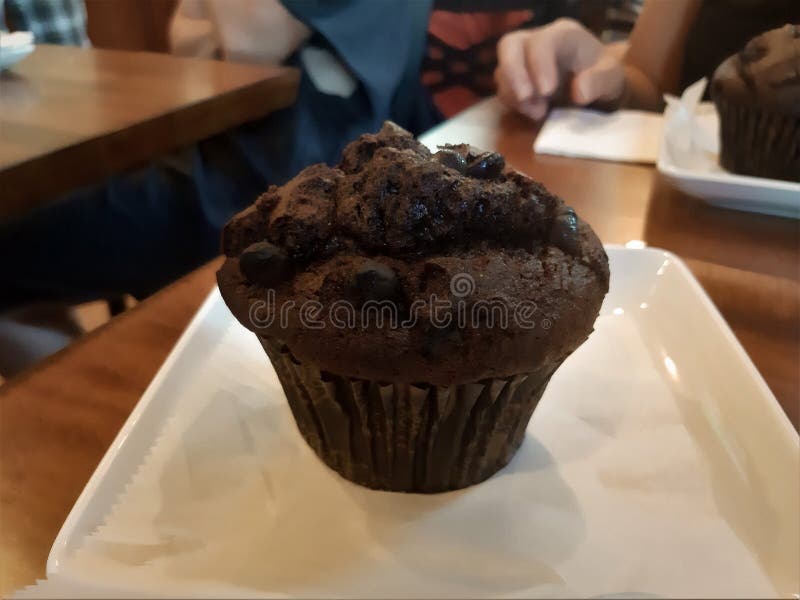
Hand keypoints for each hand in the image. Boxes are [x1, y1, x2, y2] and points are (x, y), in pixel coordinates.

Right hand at [495, 18, 625, 119]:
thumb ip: (599, 82)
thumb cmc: (602, 75)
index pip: (541, 41)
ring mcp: (522, 59)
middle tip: (526, 97)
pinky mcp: (515, 79)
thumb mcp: (611, 78)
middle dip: (513, 73)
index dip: (539, 64)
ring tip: (539, 112)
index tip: (547, 91)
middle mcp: (537, 41)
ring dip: (515, 95)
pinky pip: (504, 89)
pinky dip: (514, 104)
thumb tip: (578, 93)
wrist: (595, 84)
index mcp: (563, 34)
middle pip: (509, 45)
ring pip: (502, 70)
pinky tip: (535, 113)